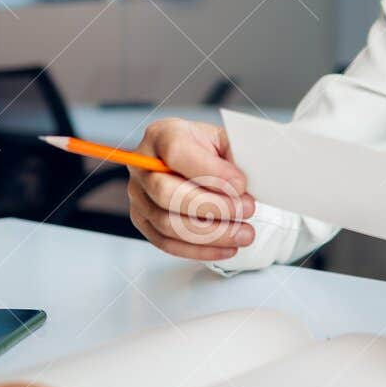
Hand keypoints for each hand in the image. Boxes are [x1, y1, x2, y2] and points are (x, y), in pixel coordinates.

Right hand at [127, 119, 255, 261]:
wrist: (190, 161)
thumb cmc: (206, 150)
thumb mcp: (222, 140)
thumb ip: (233, 156)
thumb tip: (243, 187)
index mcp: (162, 135)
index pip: (177, 154)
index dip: (211, 173)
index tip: (241, 184)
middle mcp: (143, 166)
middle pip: (167, 193)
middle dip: (213, 207)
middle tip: (247, 210)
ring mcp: (139, 196)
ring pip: (167, 224)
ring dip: (212, 234)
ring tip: (244, 233)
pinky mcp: (142, 221)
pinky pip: (167, 244)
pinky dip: (201, 250)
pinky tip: (227, 247)